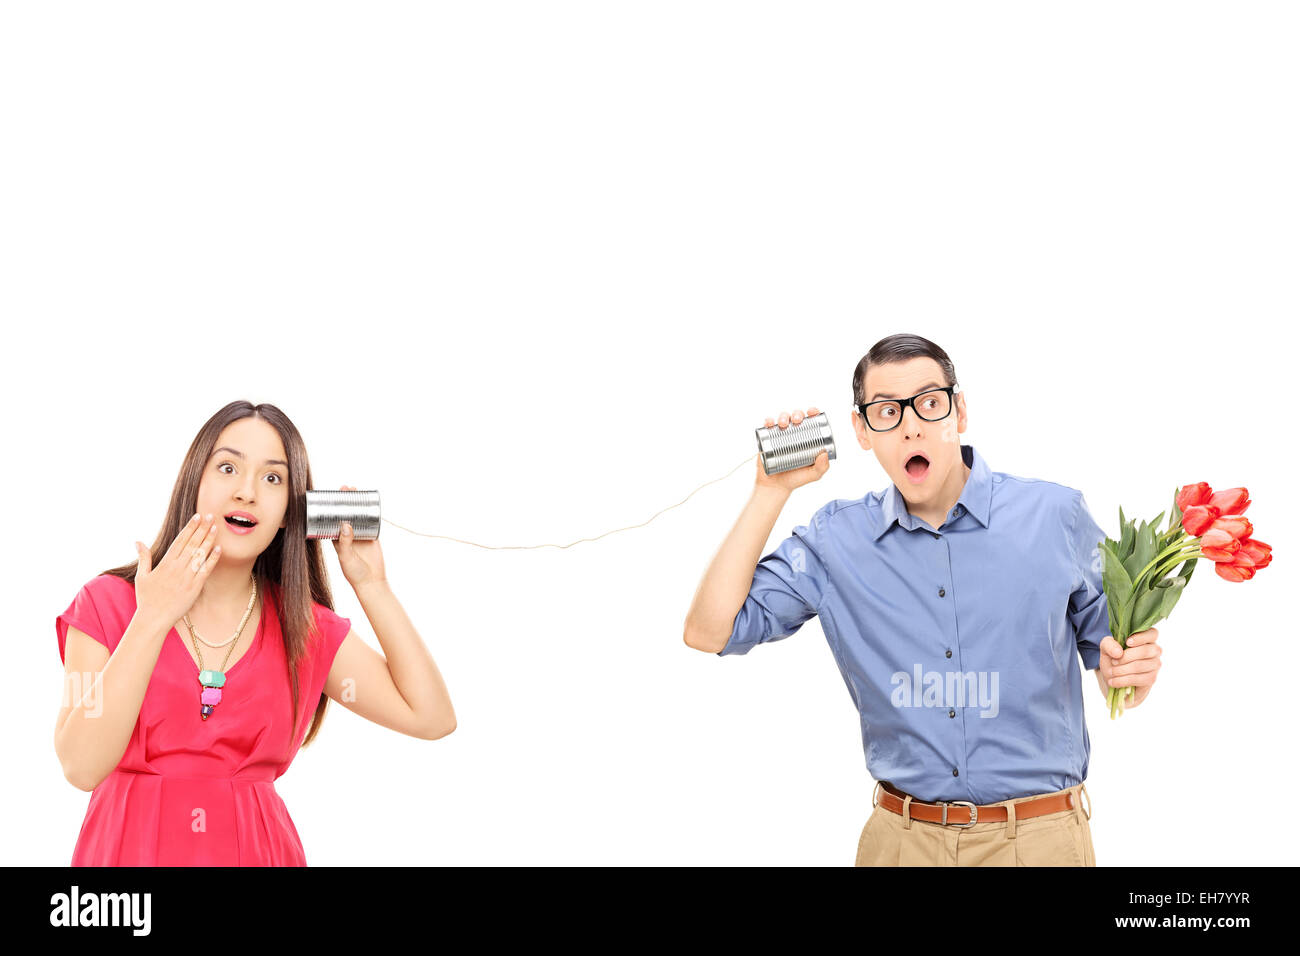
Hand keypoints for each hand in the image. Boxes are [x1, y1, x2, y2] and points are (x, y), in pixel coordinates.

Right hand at [133, 513, 221, 627]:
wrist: (154, 619)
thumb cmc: (147, 598)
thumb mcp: (142, 576)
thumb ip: (144, 558)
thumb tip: (138, 542)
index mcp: (165, 563)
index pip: (180, 541)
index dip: (189, 528)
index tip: (197, 516)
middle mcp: (177, 568)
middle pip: (192, 544)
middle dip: (202, 528)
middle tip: (211, 515)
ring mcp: (187, 577)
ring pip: (200, 554)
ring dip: (209, 540)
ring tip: (216, 527)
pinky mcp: (195, 587)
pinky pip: (206, 570)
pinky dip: (212, 559)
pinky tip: (219, 549)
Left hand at [332, 485, 386, 588]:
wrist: (372, 581)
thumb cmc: (354, 573)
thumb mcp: (345, 558)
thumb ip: (345, 542)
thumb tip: (345, 525)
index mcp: (337, 539)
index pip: (331, 520)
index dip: (331, 508)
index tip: (330, 497)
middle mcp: (347, 535)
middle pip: (345, 514)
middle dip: (344, 501)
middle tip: (344, 489)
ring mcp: (360, 534)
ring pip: (357, 515)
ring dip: (356, 503)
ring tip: (355, 490)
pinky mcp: (372, 535)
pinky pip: (371, 520)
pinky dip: (370, 511)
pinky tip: (369, 501)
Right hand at [755, 408, 830, 492]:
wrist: (775, 486)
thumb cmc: (795, 479)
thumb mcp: (813, 475)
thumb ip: (822, 467)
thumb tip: (824, 454)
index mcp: (807, 438)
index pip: (811, 421)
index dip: (812, 412)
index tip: (812, 412)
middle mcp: (794, 434)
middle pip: (796, 417)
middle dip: (797, 413)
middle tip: (797, 420)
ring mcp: (780, 436)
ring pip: (782, 419)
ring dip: (783, 416)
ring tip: (783, 424)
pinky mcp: (767, 439)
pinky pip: (768, 426)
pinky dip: (768, 421)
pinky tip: (770, 423)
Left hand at [1098, 627, 1161, 710]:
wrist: (1113, 678)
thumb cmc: (1113, 659)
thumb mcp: (1106, 648)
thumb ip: (1109, 644)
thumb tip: (1119, 652)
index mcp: (1145, 638)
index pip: (1152, 633)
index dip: (1141, 637)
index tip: (1127, 642)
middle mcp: (1154, 650)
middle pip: (1145, 651)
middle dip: (1125, 657)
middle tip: (1113, 662)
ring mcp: (1155, 665)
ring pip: (1140, 666)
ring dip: (1121, 670)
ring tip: (1111, 672)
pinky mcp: (1151, 678)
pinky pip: (1138, 679)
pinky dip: (1122, 680)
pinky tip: (1113, 681)